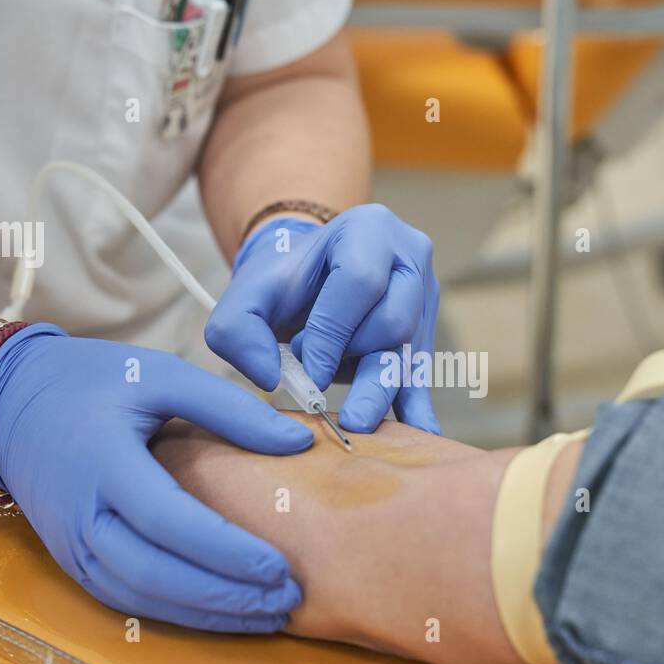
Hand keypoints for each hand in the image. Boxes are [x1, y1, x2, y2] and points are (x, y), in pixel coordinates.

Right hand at [0, 324, 314, 631]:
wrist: (9, 402)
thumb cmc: (95, 382)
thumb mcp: (161, 374)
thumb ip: (231, 407)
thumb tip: (299, 442)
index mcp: (103, 461)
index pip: (168, 519)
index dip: (225, 550)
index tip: (280, 567)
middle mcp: (81, 514)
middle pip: (156, 572)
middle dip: (226, 595)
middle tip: (289, 598)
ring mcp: (72, 546)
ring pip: (142, 598)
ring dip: (208, 615)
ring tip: (269, 614)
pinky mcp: (73, 563)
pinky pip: (127, 601)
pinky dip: (178, 615)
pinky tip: (225, 615)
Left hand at [205, 204, 440, 434]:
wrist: (308, 280)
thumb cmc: (281, 284)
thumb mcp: (245, 294)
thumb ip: (238, 330)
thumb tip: (270, 378)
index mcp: (369, 230)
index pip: (361, 282)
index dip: (334, 332)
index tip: (308, 372)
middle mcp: (409, 258)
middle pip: (395, 320)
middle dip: (355, 360)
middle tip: (320, 388)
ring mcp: (425, 296)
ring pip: (409, 352)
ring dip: (378, 390)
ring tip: (356, 425)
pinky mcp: (425, 334)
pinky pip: (423, 374)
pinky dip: (417, 407)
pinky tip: (421, 434)